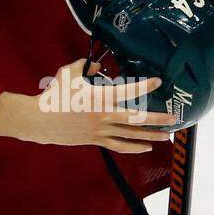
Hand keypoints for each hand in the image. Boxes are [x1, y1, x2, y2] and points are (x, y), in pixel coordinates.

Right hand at [0, 58, 177, 153]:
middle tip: (174, 117)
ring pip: (131, 134)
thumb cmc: (53, 95)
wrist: (39, 121)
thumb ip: (85, 67)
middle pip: (136, 118)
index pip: (128, 90)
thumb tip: (98, 68)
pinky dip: (134, 147)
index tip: (159, 82)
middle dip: (157, 118)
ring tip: (167, 135)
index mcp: (100, 97)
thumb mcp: (69, 73)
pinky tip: (147, 147)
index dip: (145, 85)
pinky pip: (119, 145)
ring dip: (151, 135)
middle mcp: (104, 115)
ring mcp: (101, 130)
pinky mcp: (96, 140)